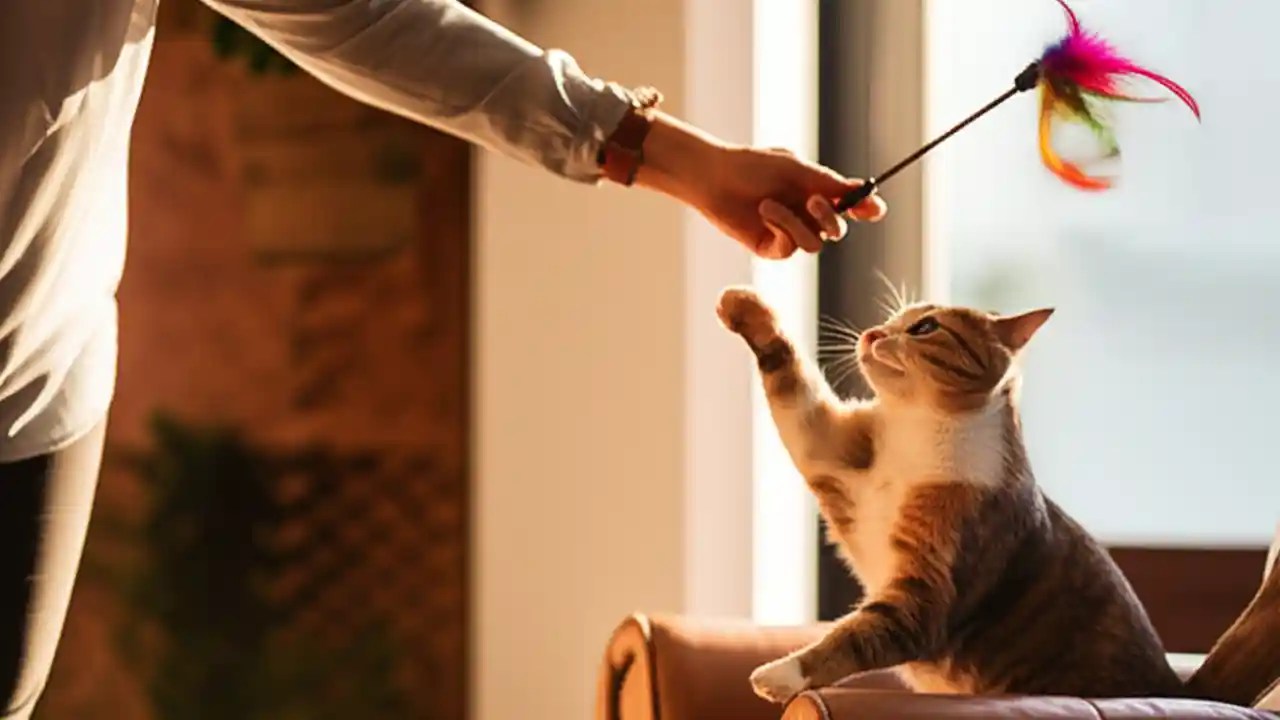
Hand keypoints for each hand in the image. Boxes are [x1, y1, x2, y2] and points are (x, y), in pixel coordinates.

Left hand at [635, 113, 887, 258]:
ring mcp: (790, 233)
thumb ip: (828, 182)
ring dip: (795, 223)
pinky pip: (791, 249)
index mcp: (817, 192)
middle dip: (829, 216)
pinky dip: (780, 228)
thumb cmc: (752, 166)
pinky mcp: (772, 248)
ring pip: (815, 243)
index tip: (873, 209)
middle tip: (813, 200)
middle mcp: (806, 215)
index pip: (850, 205)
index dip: (865, 209)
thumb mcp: (794, 169)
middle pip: (838, 230)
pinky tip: (764, 212)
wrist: (714, 177)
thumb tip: (862, 189)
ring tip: (769, 204)